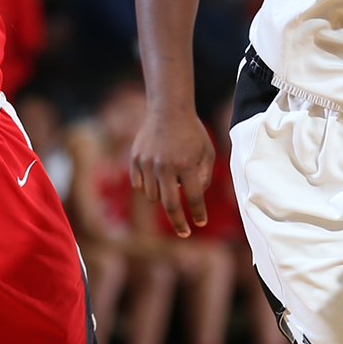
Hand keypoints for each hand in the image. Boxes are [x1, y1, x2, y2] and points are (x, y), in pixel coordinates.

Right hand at [130, 106, 212, 237]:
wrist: (168, 110)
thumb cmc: (192, 133)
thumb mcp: (207, 152)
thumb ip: (204, 176)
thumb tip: (196, 197)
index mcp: (187, 164)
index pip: (194, 197)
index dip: (199, 213)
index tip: (201, 223)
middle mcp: (166, 166)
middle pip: (170, 204)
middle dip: (179, 223)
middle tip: (184, 232)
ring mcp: (148, 163)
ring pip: (153, 197)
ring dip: (163, 198)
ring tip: (170, 184)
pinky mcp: (135, 160)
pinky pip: (139, 186)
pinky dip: (148, 188)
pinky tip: (156, 179)